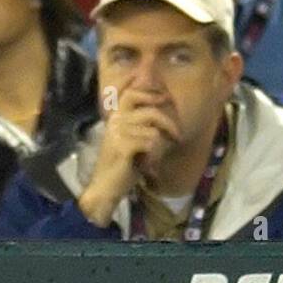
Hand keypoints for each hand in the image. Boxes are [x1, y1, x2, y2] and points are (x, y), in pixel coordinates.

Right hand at [79, 87, 181, 226]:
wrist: (104, 188)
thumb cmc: (121, 167)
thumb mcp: (130, 140)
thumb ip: (141, 125)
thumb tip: (161, 108)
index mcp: (115, 116)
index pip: (133, 94)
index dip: (151, 94)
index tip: (167, 98)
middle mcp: (116, 121)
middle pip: (150, 111)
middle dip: (168, 123)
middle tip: (178, 136)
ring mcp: (118, 132)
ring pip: (153, 131)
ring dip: (160, 147)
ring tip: (155, 159)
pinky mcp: (123, 146)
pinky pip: (151, 143)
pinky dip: (154, 156)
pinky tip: (149, 166)